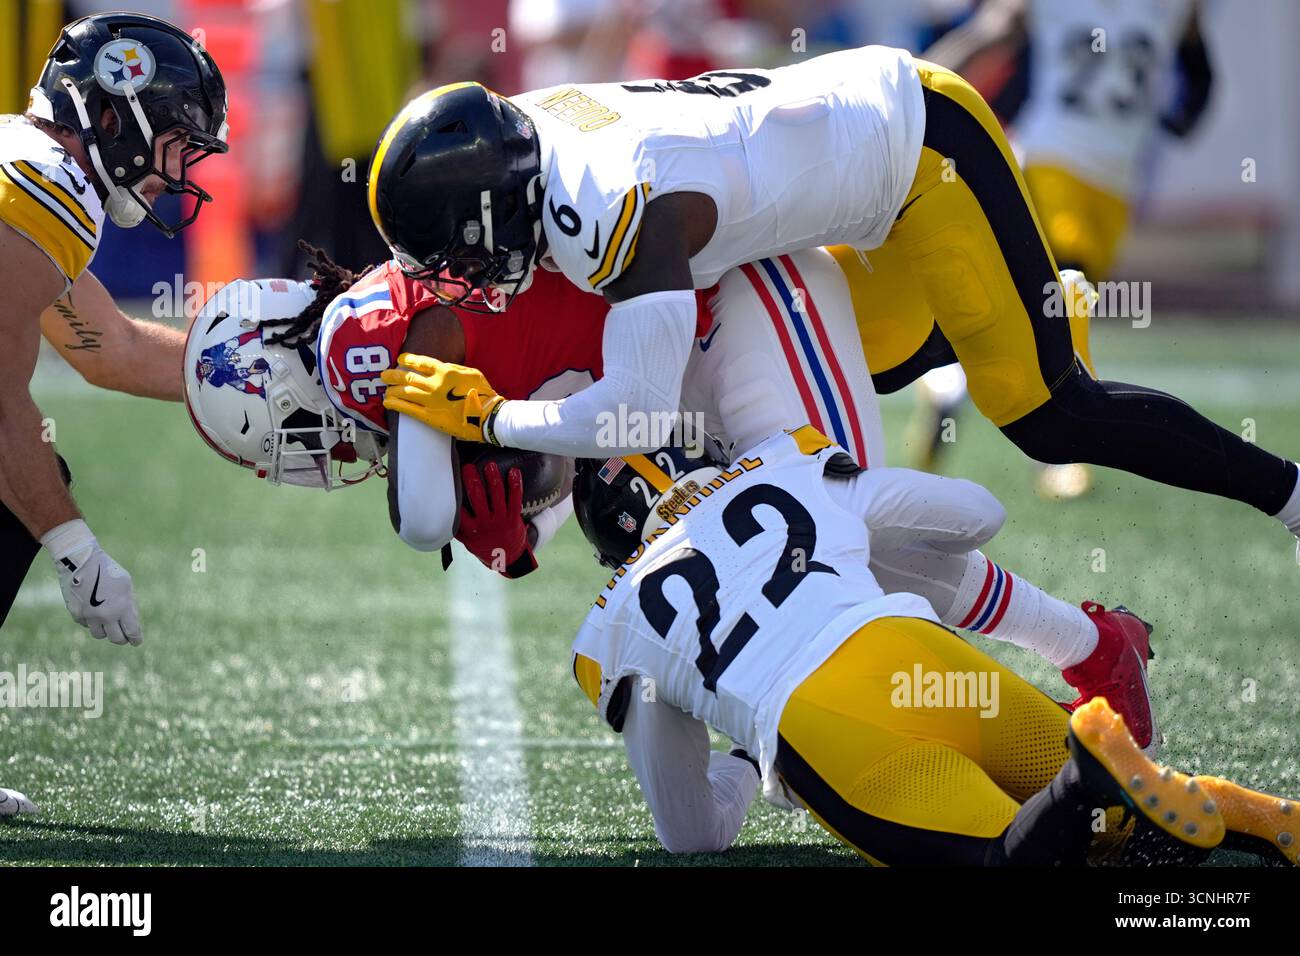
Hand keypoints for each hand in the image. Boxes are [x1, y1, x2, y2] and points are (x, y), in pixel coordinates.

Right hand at [42, 520, 141, 645]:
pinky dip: (91, 622)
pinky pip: (86, 625)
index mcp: (121, 608)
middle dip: (122, 639)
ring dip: (106, 631)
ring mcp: (89, 616)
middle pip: (116, 639)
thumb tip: (131, 622)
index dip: (136, 639)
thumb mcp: (126, 584)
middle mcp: (105, 616)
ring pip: (99, 635)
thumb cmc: (107, 570)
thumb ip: (130, 604)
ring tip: (109, 624)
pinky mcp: (76, 614)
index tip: (137, 642)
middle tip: (124, 637)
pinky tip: (94, 613)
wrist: (81, 561)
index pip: (131, 632)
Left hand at [381, 353, 505, 442]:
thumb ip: (455, 369)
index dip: (409, 360)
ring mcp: (431, 401)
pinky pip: (408, 409)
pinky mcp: (430, 417)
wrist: (488, 417)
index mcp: (446, 371)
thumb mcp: (472, 373)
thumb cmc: (484, 394)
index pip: (422, 362)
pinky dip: (396, 405)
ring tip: (385, 389)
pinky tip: (387, 402)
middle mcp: (435, 384)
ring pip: (405, 392)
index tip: (400, 359)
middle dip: (393, 375)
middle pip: (408, 377)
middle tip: (384, 375)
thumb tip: (442, 368)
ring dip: (392, 390)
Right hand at [456, 461, 536, 577]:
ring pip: (498, 496)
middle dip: (472, 481)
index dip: (454, 496)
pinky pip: (515, 499)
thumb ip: (456, 525)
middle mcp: (486, 525)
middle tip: (468, 467)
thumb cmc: (482, 544)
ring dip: (494, 479)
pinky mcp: (514, 517)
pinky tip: (514, 472)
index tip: (448, 480)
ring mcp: (501, 520)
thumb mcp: (466, 539)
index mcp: (471, 530)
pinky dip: (515, 485)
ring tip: (490, 465)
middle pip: (478, 499)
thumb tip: (440, 506)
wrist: (507, 557)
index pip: (460, 511)